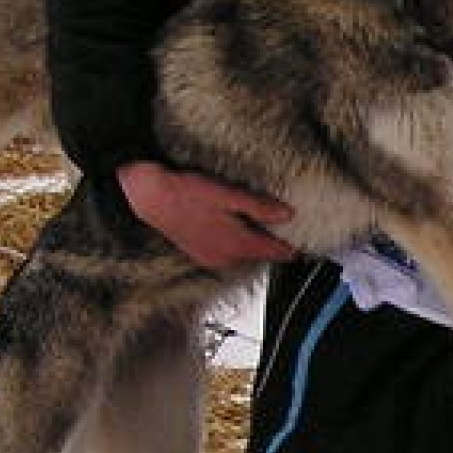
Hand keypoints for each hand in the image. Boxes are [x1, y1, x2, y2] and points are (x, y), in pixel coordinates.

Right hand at [116, 161, 294, 268]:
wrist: (149, 197)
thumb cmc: (187, 193)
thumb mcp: (229, 196)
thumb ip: (259, 208)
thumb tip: (287, 215)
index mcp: (237, 245)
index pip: (275, 253)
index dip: (291, 248)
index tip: (303, 244)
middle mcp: (226, 258)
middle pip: (259, 254)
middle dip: (270, 243)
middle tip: (283, 229)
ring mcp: (211, 258)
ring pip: (242, 254)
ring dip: (251, 243)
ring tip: (258, 226)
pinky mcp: (199, 254)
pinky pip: (226, 252)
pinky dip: (234, 243)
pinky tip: (230, 227)